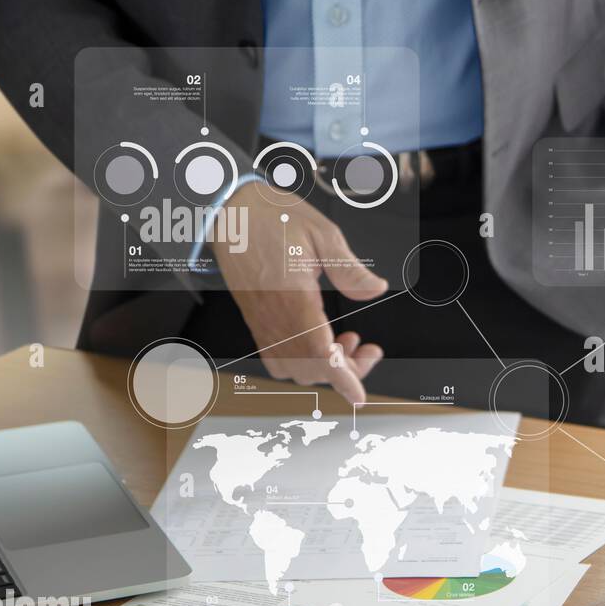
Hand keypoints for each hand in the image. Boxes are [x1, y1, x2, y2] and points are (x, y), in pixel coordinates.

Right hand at [212, 181, 387, 402]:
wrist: (230, 211)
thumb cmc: (271, 216)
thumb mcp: (322, 233)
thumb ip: (350, 268)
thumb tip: (375, 289)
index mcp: (292, 296)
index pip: (318, 352)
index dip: (341, 377)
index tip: (358, 394)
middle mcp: (274, 315)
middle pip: (310, 367)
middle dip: (344, 370)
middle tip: (368, 351)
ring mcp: (261, 320)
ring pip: (293, 367)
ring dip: (323, 366)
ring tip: (346, 342)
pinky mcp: (255, 319)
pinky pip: (277, 356)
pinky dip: (302, 360)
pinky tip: (320, 339)